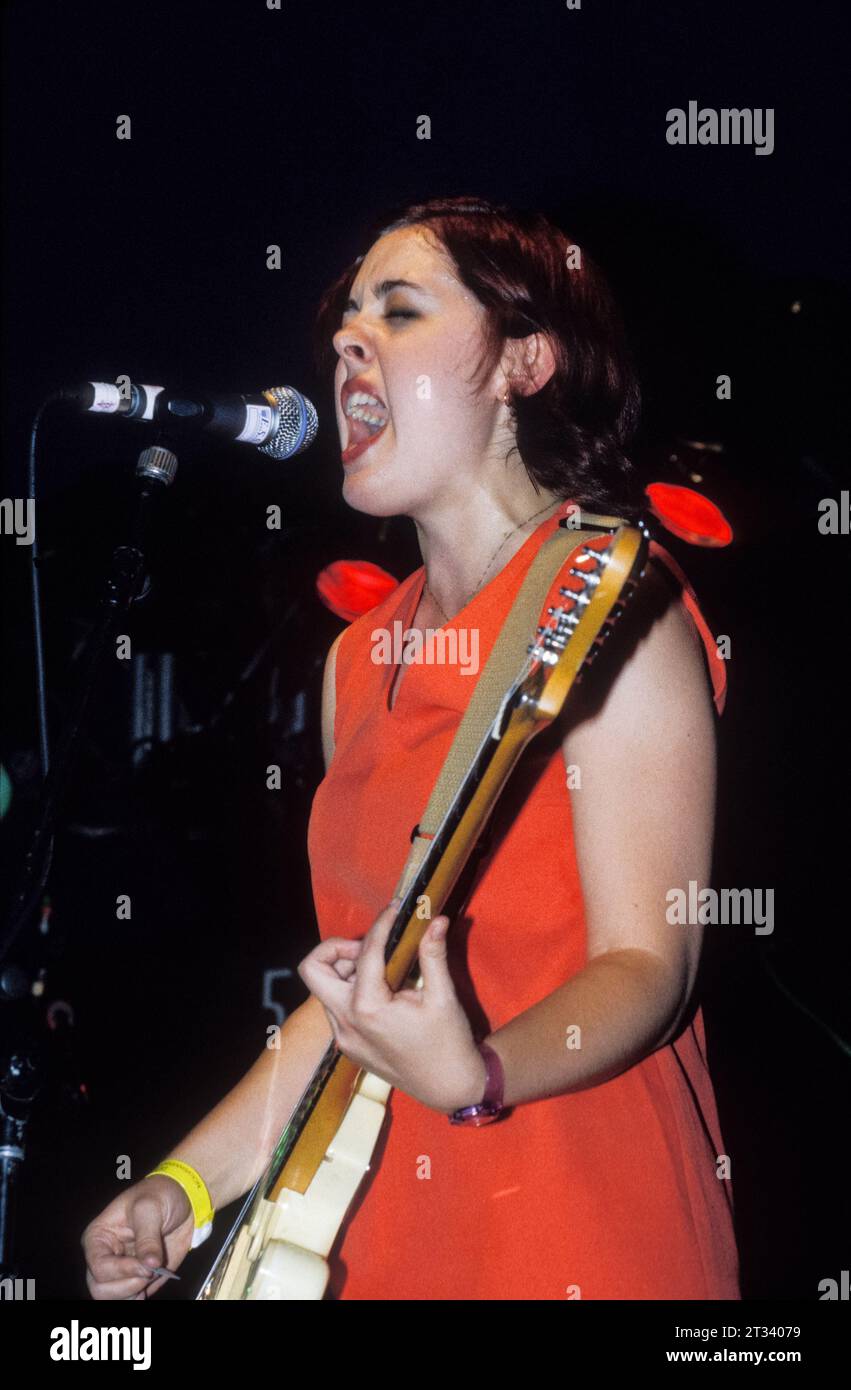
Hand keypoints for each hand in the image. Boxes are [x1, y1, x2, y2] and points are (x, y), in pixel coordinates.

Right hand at [81, 1175, 194, 1299]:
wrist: (183, 1200)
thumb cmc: (160, 1195)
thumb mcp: (151, 1208)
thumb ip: (148, 1238)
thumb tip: (149, 1265)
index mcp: (98, 1237)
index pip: (99, 1267)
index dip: (122, 1271)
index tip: (147, 1264)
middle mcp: (104, 1256)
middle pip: (100, 1289)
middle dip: (127, 1286)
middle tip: (150, 1273)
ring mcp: (120, 1270)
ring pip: (112, 1298)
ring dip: (134, 1293)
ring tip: (153, 1275)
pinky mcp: (136, 1278)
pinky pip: (130, 1299)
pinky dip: (140, 1297)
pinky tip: (153, 1281)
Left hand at [298, 901, 486, 1113]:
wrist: (449, 1088)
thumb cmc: (449, 1042)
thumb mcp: (443, 997)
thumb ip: (433, 954)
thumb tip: (434, 919)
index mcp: (368, 1009)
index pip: (365, 953)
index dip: (381, 925)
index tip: (395, 910)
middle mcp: (346, 1024)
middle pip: (313, 970)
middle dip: (336, 950)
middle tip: (371, 948)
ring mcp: (343, 1038)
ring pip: (323, 989)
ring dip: (344, 971)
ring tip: (382, 969)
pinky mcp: (347, 1046)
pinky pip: (336, 1008)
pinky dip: (351, 991)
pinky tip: (383, 992)